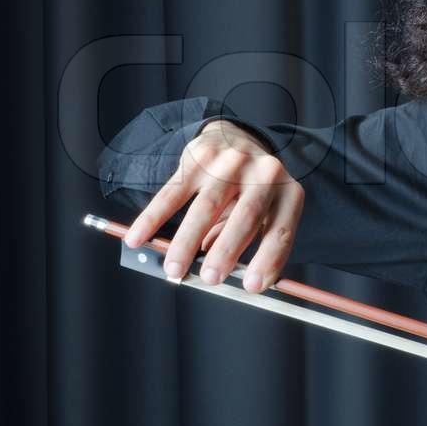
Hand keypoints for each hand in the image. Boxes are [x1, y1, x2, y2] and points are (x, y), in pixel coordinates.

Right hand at [121, 119, 303, 292]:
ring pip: (206, 206)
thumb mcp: (260, 214)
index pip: (281, 231)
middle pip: (245, 216)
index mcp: (288, 194)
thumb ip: (243, 242)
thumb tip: (216, 274)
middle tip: (209, 279)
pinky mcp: (200, 157)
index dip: (268, 260)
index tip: (251, 286)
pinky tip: (138, 238)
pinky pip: (172, 192)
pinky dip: (152, 218)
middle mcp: (265, 174)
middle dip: (226, 251)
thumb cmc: (251, 190)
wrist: (236, 138)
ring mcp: (232, 162)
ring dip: (187, 241)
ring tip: (174, 268)